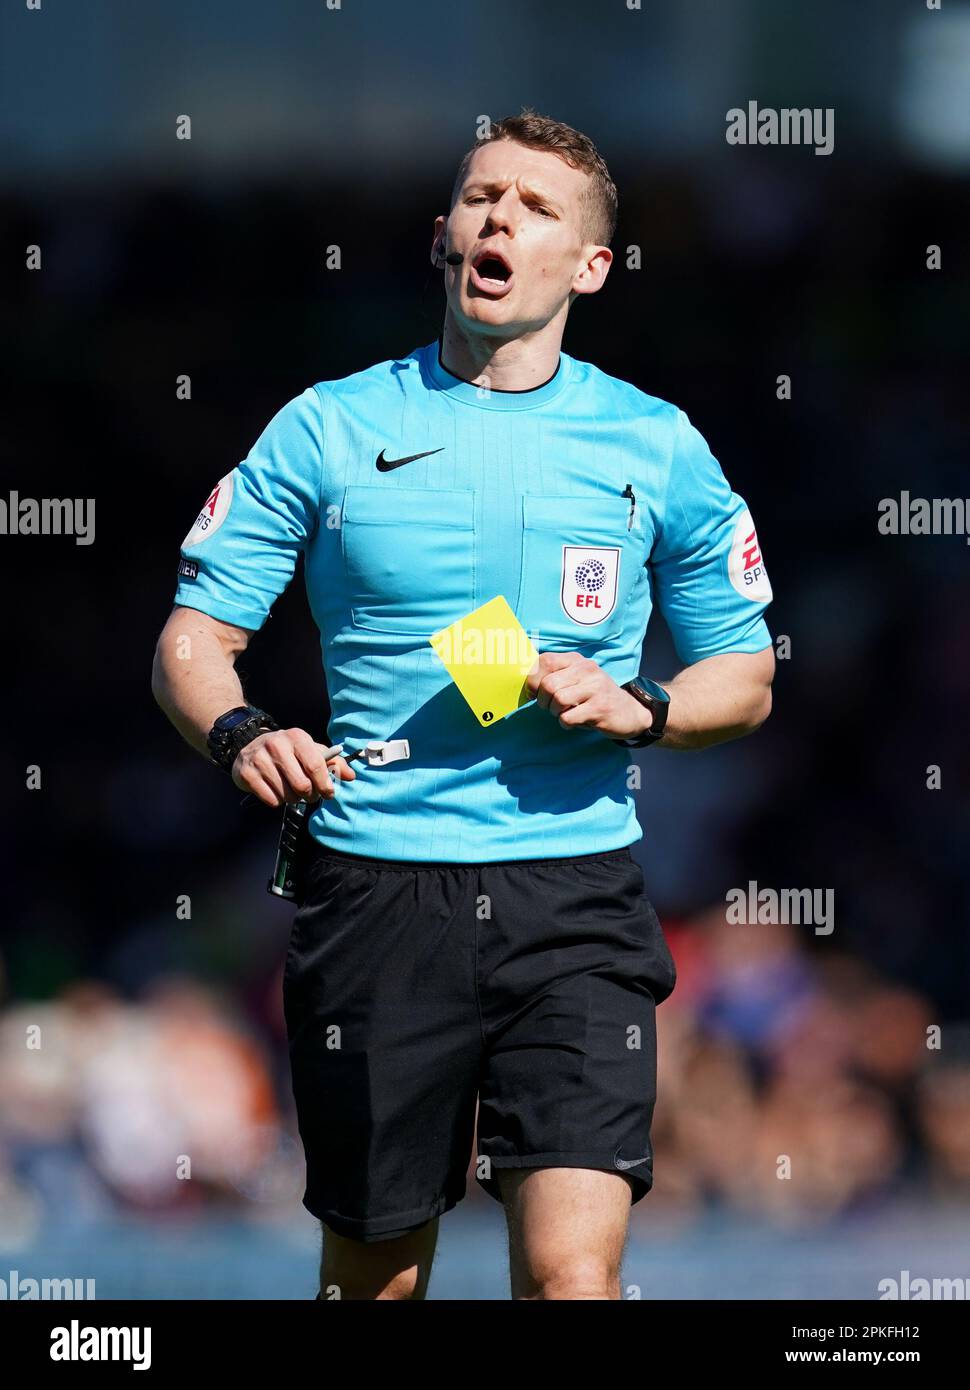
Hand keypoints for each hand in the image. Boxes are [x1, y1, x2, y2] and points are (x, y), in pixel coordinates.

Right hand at [231, 727, 356, 806]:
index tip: (329, 794)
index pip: (315, 765)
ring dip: (292, 799)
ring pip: (286, 795)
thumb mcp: (310, 751)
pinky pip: (270, 799)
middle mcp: (276, 745)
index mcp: (296, 737)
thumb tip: (351, 776)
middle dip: (309, 795)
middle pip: (301, 784)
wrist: (250, 747)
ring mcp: (259, 759)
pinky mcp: (247, 773)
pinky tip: (275, 790)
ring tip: (290, 790)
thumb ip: (333, 763)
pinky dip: (276, 801)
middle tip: (308, 794)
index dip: (325, 784)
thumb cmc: (288, 752)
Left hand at [525, 652, 654, 739]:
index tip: (533, 693)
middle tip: (552, 707)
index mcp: (576, 660)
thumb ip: (554, 676)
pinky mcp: (600, 708)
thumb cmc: (594, 696)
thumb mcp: (577, 679)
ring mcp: (595, 688)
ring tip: (565, 713)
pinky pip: (568, 717)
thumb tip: (524, 681)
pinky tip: (575, 721)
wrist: (630, 711)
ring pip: (558, 700)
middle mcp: (586, 669)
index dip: (532, 679)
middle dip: (543, 701)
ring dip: (555, 712)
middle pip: (548, 684)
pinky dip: (566, 723)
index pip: (544, 661)